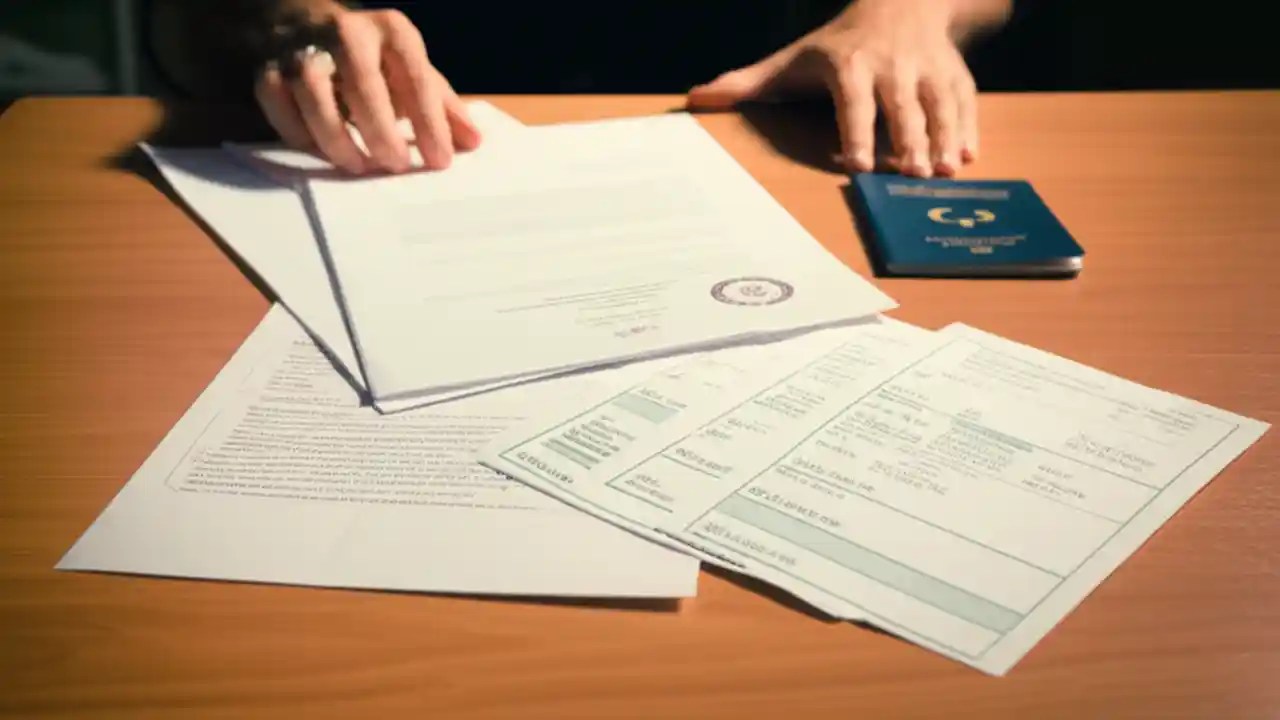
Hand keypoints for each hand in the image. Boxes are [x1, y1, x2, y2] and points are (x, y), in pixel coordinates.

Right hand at [253, 7, 479, 173]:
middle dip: (381, 131)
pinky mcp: (268, 70)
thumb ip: (442, 106)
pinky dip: (302, 137)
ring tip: (359, 165)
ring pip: (314, 94)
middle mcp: (347, 32)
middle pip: (363, 84)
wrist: (305, 22)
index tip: (440, 161)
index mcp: (392, 31)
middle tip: (396, 166)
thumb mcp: (413, 71)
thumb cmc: (373, 58)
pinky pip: (280, 108)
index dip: (430, 123)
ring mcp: (303, 48)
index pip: (416, 78)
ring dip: (337, 138)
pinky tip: (325, 153)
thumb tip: (473, 142)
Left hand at [687, 0, 1009, 176]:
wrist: (901, 1)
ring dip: (943, 138)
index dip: (856, 131)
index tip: (858, 165)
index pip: (854, 101)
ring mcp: (927, 70)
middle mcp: (893, 67)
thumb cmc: (838, 44)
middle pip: (901, 105)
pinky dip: (967, 128)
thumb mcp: (793, 59)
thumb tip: (695, 100)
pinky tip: (967, 156)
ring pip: (938, 104)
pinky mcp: (954, 74)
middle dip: (909, 139)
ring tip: (944, 171)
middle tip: (912, 174)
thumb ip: (748, 84)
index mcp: (851, 65)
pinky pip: (964, 101)